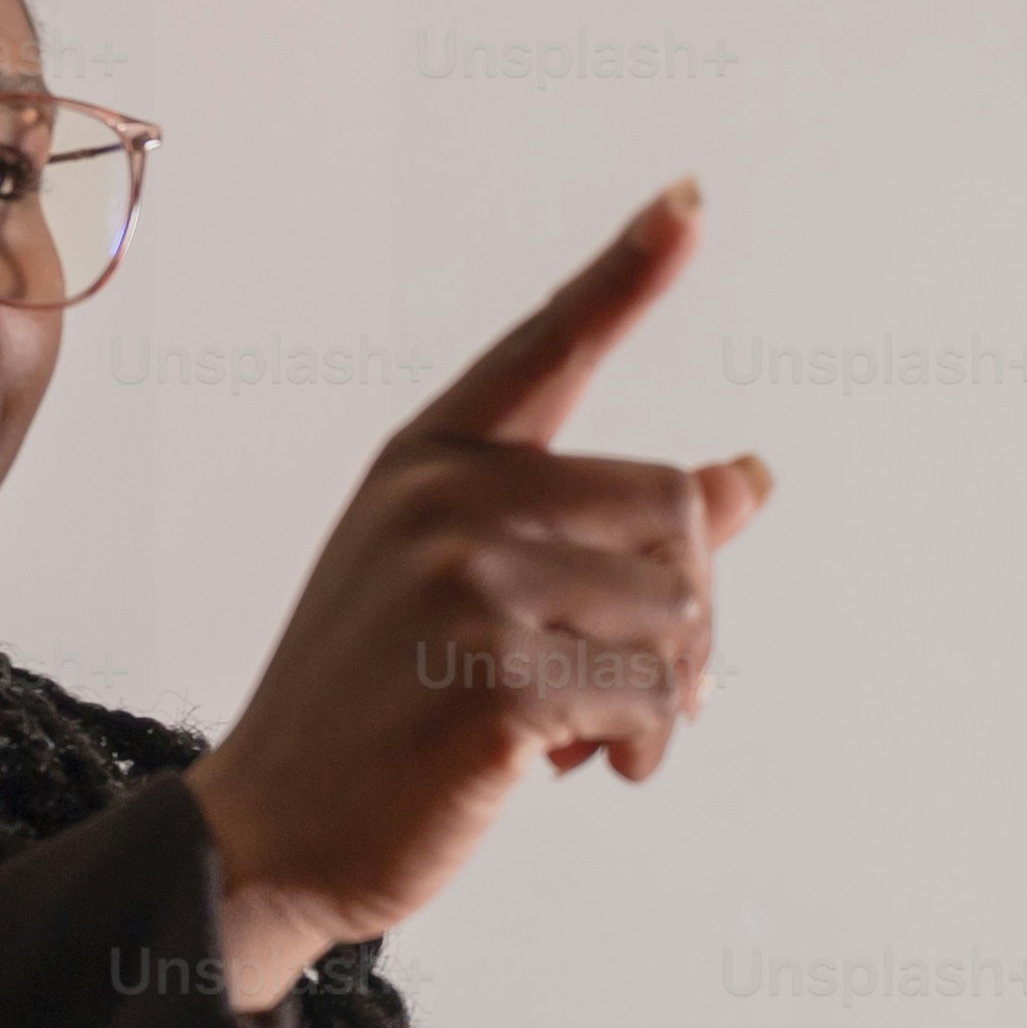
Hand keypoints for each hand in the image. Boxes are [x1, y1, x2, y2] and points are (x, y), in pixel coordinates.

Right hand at [185, 186, 772, 1014]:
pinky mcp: (495, 685)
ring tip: (596, 732)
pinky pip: (655, 698)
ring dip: (670, 693)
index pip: (550, 346)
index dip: (629, 271)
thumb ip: (604, 530)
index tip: (693, 196)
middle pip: (672, 507)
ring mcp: (467, 588)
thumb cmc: (385, 708)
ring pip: (680, 611)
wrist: (276, 831)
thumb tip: (751, 475)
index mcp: (431, 459)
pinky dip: (649, 747)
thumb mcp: (475, 592)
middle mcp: (446, 500)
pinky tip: (592, 770)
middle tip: (639, 685)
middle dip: (685, 609)